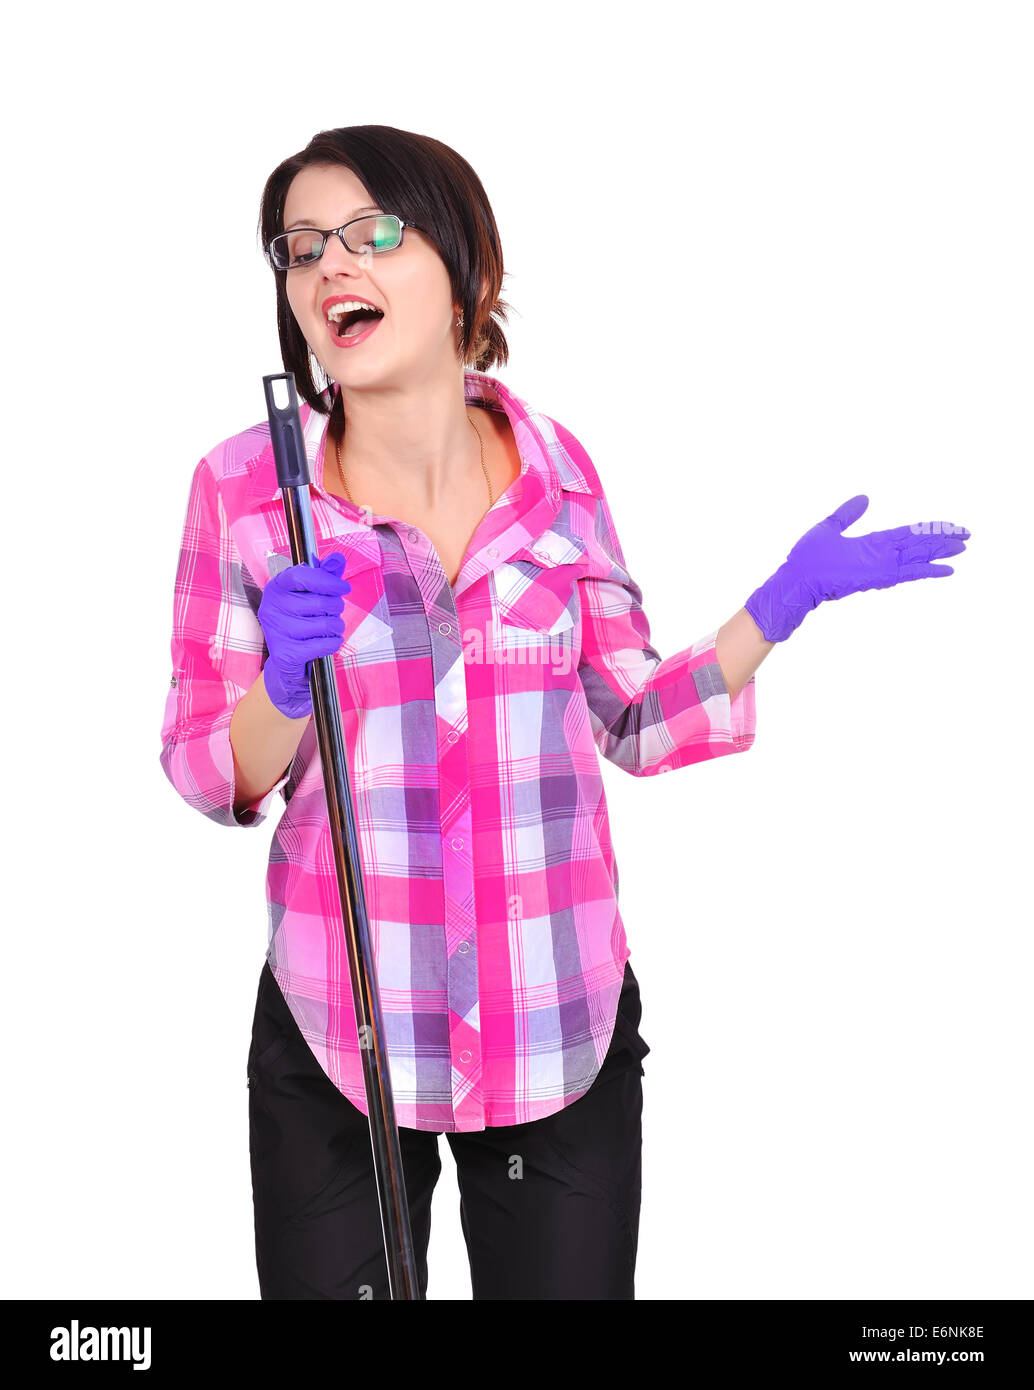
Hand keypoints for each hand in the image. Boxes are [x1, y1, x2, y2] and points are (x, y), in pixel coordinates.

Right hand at [258, 551, 350, 717]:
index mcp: (276, 588)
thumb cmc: (302, 621)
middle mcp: (271, 608)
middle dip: (335, 608)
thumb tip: (337, 559)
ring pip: (325, 624)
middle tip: (331, 614)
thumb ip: (325, 576)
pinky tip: (326, 643)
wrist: (289, 660)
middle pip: (319, 602)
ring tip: (328, 629)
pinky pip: (323, 644)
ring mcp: (276, 631)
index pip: (301, 575)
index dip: (327, 580)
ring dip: (335, 627)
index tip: (344, 587)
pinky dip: (333, 643)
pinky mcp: (285, 653)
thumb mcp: (312, 595)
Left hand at [744, 495, 970, 642]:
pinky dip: (927, 571)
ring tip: (963, 546)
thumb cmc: (807, 559)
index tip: (947, 525)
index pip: (906, 534)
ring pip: (918, 555)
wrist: (795, 579)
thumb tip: (864, 498)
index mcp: (871, 544)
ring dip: (941, 551)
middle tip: (967, 536)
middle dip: (942, 539)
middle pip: (918, 544)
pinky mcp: (876, 576)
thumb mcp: (829, 528)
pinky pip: (907, 572)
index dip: (927, 529)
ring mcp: (880, 566)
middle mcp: (880, 555)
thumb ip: (847, 514)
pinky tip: (946, 570)